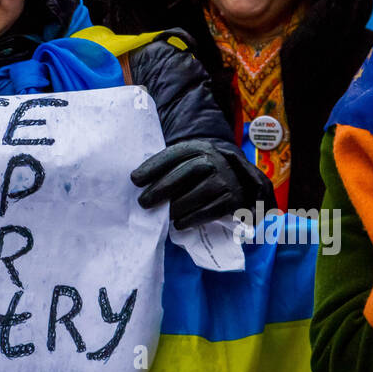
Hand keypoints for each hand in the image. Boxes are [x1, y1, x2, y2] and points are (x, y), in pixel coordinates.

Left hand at [130, 139, 275, 229]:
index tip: (134, 180)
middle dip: (162, 187)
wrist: (238, 183)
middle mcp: (216, 160)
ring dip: (178, 205)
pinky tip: (179, 223)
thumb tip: (136, 180)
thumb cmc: (201, 176)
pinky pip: (213, 209)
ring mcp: (227, 179)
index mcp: (200, 148)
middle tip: (143, 202)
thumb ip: (168, 169)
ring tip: (163, 215)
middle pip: (188, 171)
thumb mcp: (188, 164)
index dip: (154, 166)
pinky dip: (194, 218)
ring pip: (201, 191)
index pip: (175, 154)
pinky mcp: (235, 199)